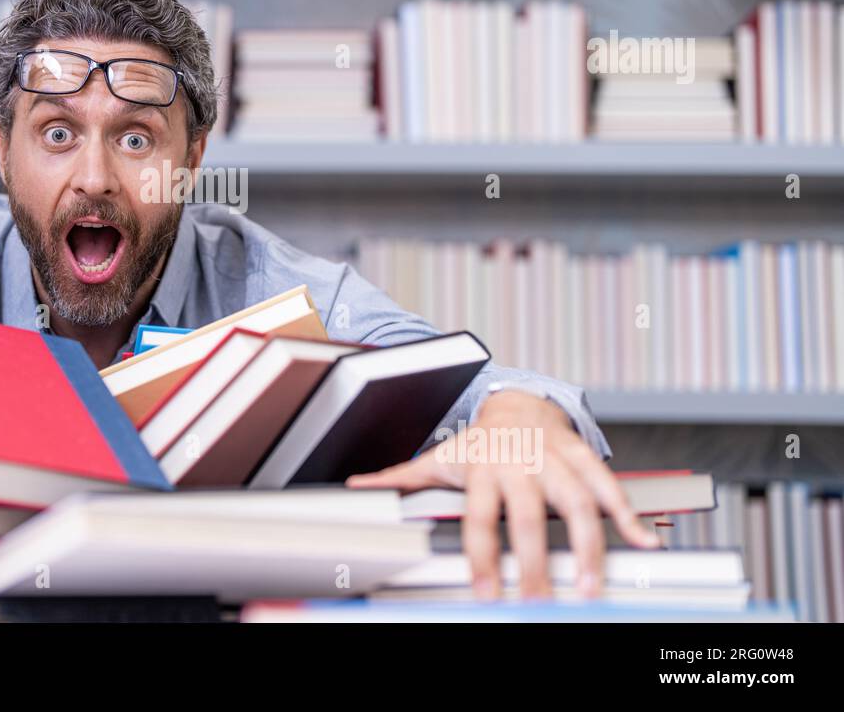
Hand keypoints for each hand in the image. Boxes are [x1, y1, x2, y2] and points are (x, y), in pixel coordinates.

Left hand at [346, 389, 661, 600]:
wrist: (517, 400)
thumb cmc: (477, 441)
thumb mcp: (438, 457)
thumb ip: (400, 477)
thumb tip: (356, 488)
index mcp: (482, 468)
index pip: (480, 518)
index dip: (483, 555)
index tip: (488, 591)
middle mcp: (521, 463)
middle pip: (530, 517)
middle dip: (536, 560)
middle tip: (542, 600)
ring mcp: (555, 459)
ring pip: (577, 502)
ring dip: (589, 544)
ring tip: (593, 584)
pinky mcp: (584, 456)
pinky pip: (609, 484)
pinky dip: (628, 514)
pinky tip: (644, 541)